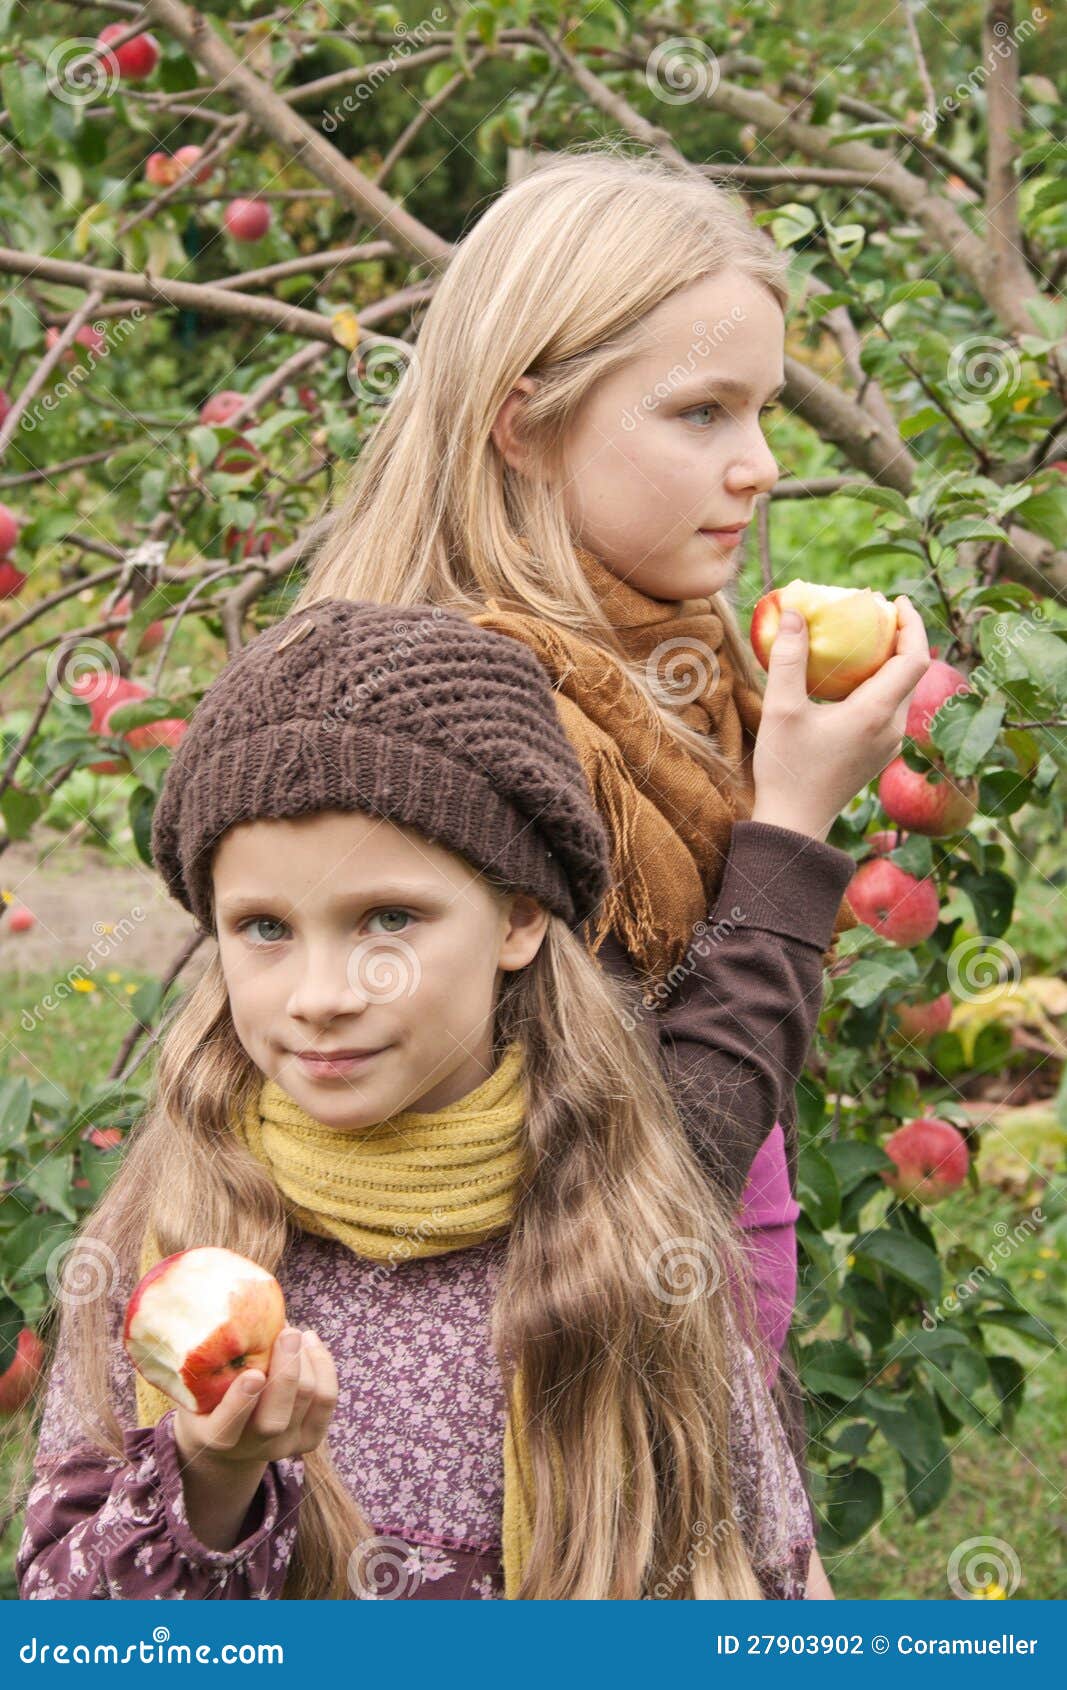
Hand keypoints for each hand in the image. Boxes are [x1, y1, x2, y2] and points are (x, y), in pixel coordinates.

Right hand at [172, 1326, 338, 1472]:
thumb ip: (205, 1358)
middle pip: (276, 1418)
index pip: (225, 1430)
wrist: (228, 1435)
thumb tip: (228, 1307)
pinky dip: (323, 1365)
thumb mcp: (194, 1382)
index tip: (252, 1373)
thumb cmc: (206, 1393)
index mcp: (215, 1439)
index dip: (240, 1403)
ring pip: (307, 1402)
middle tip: (287, 1332)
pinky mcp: (309, 1439)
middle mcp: (251, 1449)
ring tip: (295, 1332)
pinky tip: (310, 1342)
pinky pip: (326, 1399)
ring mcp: (284, 1447)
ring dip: (307, 1360)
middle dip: (287, 1371)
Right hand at [751, 595, 930, 841]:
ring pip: (901, 691)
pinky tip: (850, 680)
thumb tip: (795, 612)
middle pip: (912, 672)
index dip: (912, 624)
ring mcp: (888, 744)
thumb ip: (789, 659)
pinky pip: (889, 709)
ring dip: (890, 662)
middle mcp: (892, 728)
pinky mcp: (877, 754)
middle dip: (900, 637)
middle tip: (874, 613)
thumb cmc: (787, 770)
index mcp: (876, 712)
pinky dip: (879, 684)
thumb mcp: (781, 710)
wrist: (796, 825)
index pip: (915, 658)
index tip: (896, 600)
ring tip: (862, 640)